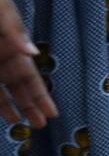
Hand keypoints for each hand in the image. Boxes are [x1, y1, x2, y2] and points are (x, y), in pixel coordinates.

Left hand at [0, 0, 56, 128]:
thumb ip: (13, 30)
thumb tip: (32, 53)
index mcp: (11, 43)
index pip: (28, 74)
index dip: (40, 94)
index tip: (52, 112)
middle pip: (16, 85)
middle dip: (29, 104)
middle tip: (41, 125)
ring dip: (9, 106)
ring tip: (19, 124)